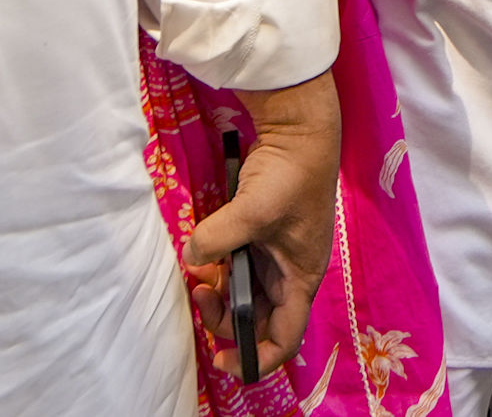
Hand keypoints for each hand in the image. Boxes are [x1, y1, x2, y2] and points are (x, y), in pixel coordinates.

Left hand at [181, 74, 340, 375]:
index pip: (283, 337)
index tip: (223, 359)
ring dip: (220, 293)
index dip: (255, 358)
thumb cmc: (290, 177)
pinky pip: (237, 268)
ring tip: (199, 275)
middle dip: (226, 319)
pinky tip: (204, 254)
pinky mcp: (260, 235)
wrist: (300, 132)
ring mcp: (274, 254)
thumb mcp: (253, 211)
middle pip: (258, 318)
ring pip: (244, 294)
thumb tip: (190, 257)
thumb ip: (216, 239)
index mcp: (300, 278)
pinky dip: (218, 270)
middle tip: (201, 297)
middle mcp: (289, 273)